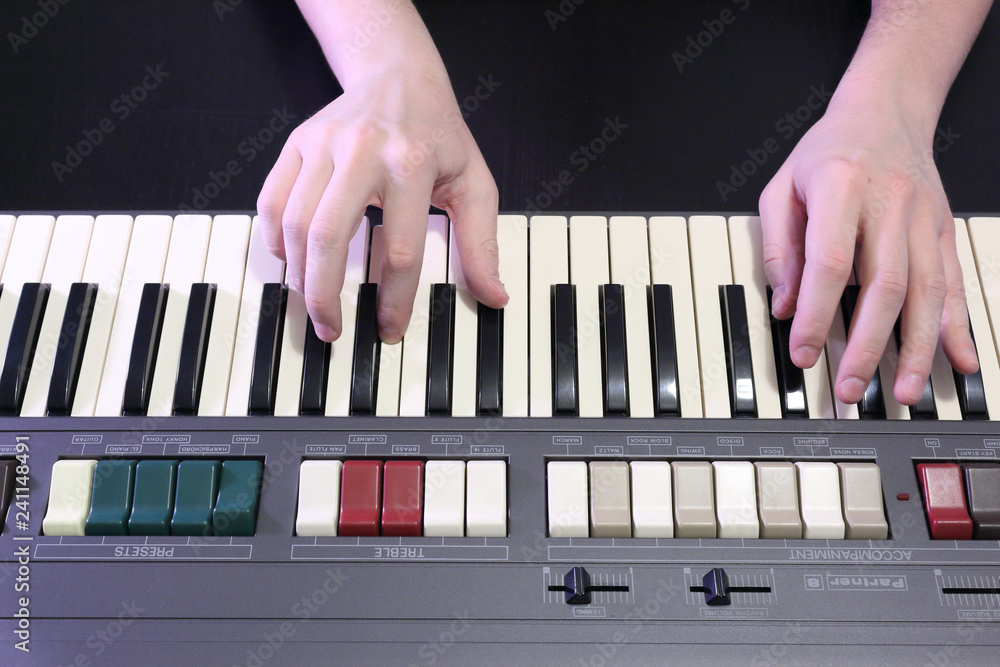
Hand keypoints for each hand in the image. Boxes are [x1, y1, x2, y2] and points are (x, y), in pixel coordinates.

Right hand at [257, 65, 506, 343]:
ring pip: (296, 223)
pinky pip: (273, 201)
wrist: (399, 75)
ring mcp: (323, 144)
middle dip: (324, 296)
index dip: (394, 299)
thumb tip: (494, 296)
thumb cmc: (438, 134)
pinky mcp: (297, 142)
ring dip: (299, 275)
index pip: (400, 249)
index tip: (390, 329)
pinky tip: (293, 262)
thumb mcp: (474, 183)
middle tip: (331, 330)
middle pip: (330, 238)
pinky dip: (277, 239)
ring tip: (314, 303)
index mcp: (413, 164)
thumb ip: (481, 243)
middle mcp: (363, 151)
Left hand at [759, 102, 979, 405]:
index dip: (815, 313)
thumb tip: (783, 305)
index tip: (801, 352)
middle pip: (885, 285)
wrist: (886, 111)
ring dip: (917, 348)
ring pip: (927, 292)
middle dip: (867, 345)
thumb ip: (780, 247)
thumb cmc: (828, 151)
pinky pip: (955, 283)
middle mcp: (890, 204)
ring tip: (903, 392)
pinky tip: (962, 360)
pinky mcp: (943, 232)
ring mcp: (924, 220)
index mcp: (841, 187)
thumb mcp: (782, 188)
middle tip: (849, 389)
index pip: (830, 262)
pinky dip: (957, 325)